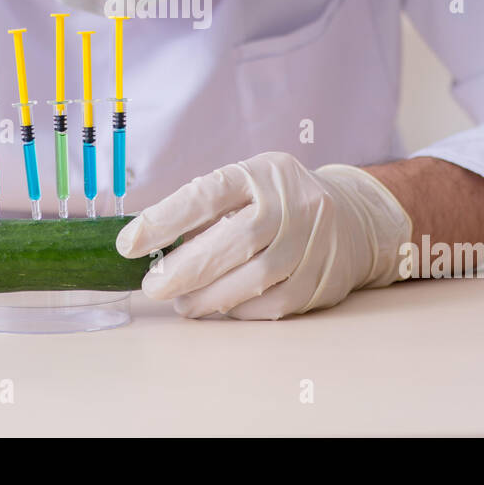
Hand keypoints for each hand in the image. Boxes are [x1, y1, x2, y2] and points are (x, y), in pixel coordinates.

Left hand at [116, 151, 411, 318]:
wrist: (353, 218)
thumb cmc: (278, 202)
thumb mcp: (246, 185)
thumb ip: (205, 208)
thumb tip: (147, 243)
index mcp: (260, 174)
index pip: (207, 194)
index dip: (165, 219)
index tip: (130, 243)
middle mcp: (291, 204)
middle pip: (233, 240)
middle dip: (185, 269)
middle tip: (153, 286)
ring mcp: (310, 243)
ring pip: (253, 279)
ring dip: (208, 297)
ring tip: (182, 303)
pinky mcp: (319, 280)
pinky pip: (271, 304)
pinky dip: (238, 310)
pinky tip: (219, 307)